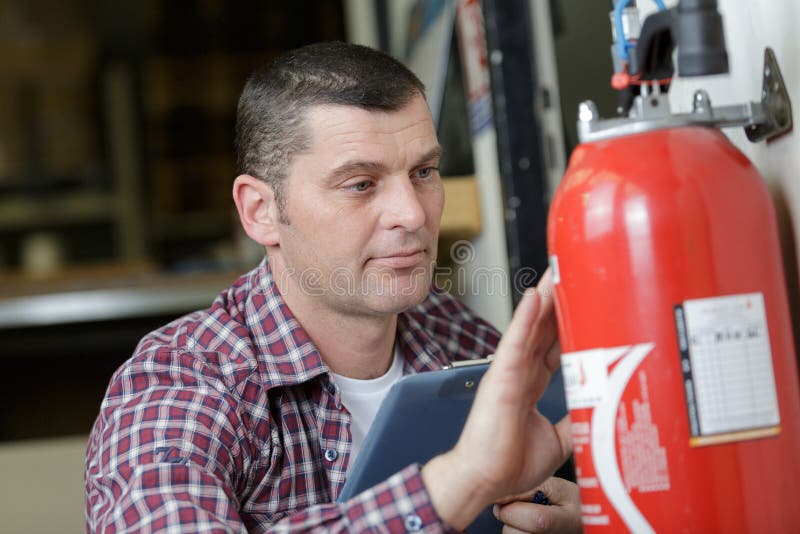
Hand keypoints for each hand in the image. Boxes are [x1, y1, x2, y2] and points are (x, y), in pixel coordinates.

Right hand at [422, 269, 571, 529]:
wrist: (485, 481)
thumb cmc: (509, 462)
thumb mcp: (557, 440)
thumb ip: (572, 422)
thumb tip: (596, 415)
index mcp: (530, 385)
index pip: (553, 347)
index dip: (567, 325)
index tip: (582, 304)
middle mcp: (520, 374)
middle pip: (542, 330)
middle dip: (556, 302)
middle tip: (570, 274)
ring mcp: (508, 373)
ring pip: (529, 328)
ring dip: (543, 300)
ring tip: (556, 273)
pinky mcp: (500, 380)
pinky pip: (515, 343)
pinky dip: (524, 319)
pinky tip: (534, 296)